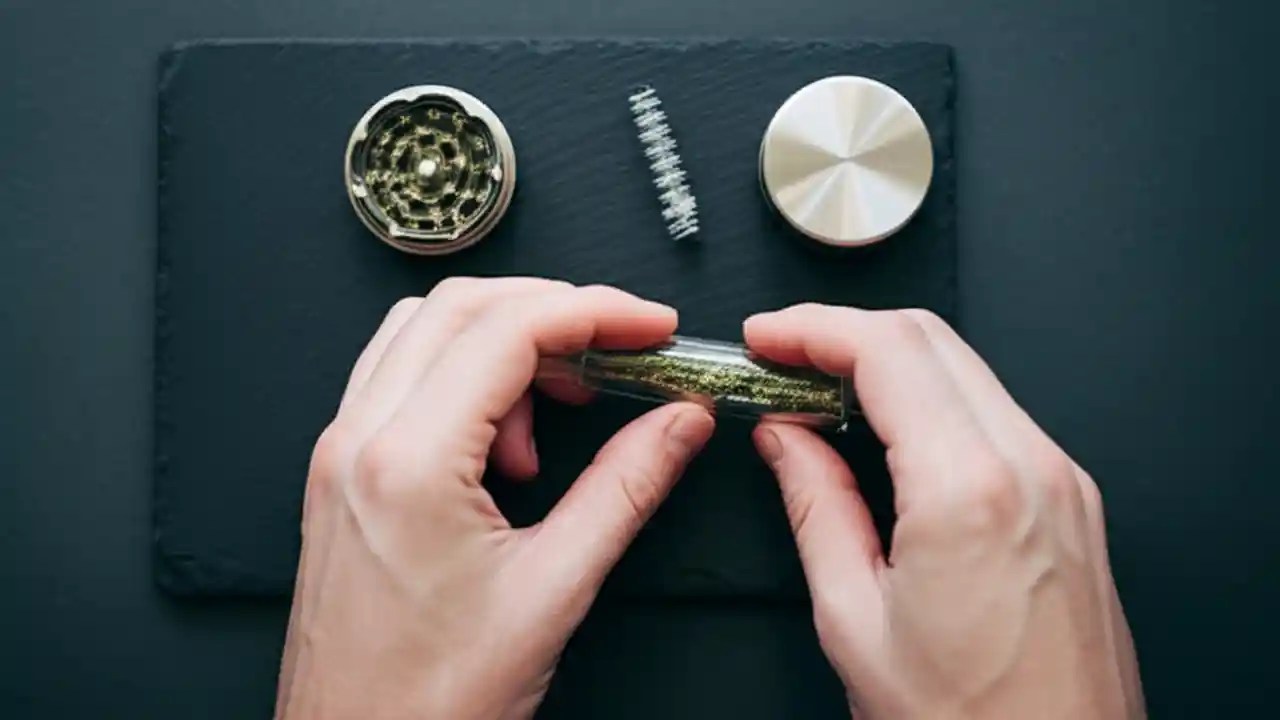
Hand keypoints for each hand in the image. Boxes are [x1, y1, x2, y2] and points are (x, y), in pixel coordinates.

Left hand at [275, 278, 713, 719]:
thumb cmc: (432, 701)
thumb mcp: (554, 591)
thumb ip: (625, 489)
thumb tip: (678, 424)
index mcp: (408, 464)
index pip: (510, 331)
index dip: (596, 312)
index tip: (651, 327)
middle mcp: (358, 441)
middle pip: (462, 308)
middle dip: (554, 310)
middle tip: (620, 348)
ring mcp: (338, 454)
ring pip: (423, 332)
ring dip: (504, 340)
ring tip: (562, 409)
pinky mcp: (339, 474)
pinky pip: (400, 378)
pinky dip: (463, 376)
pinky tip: (507, 442)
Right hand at [745, 305, 1143, 718]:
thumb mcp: (855, 620)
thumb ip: (815, 507)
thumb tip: (785, 440)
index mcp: (968, 491)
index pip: (886, 349)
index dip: (812, 327)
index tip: (765, 340)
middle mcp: (1030, 469)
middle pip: (931, 338)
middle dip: (846, 331)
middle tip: (782, 359)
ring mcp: (1062, 482)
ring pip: (965, 368)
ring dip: (889, 362)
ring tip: (821, 398)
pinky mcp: (1072, 502)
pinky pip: (994, 413)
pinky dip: (931, 400)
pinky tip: (886, 433)